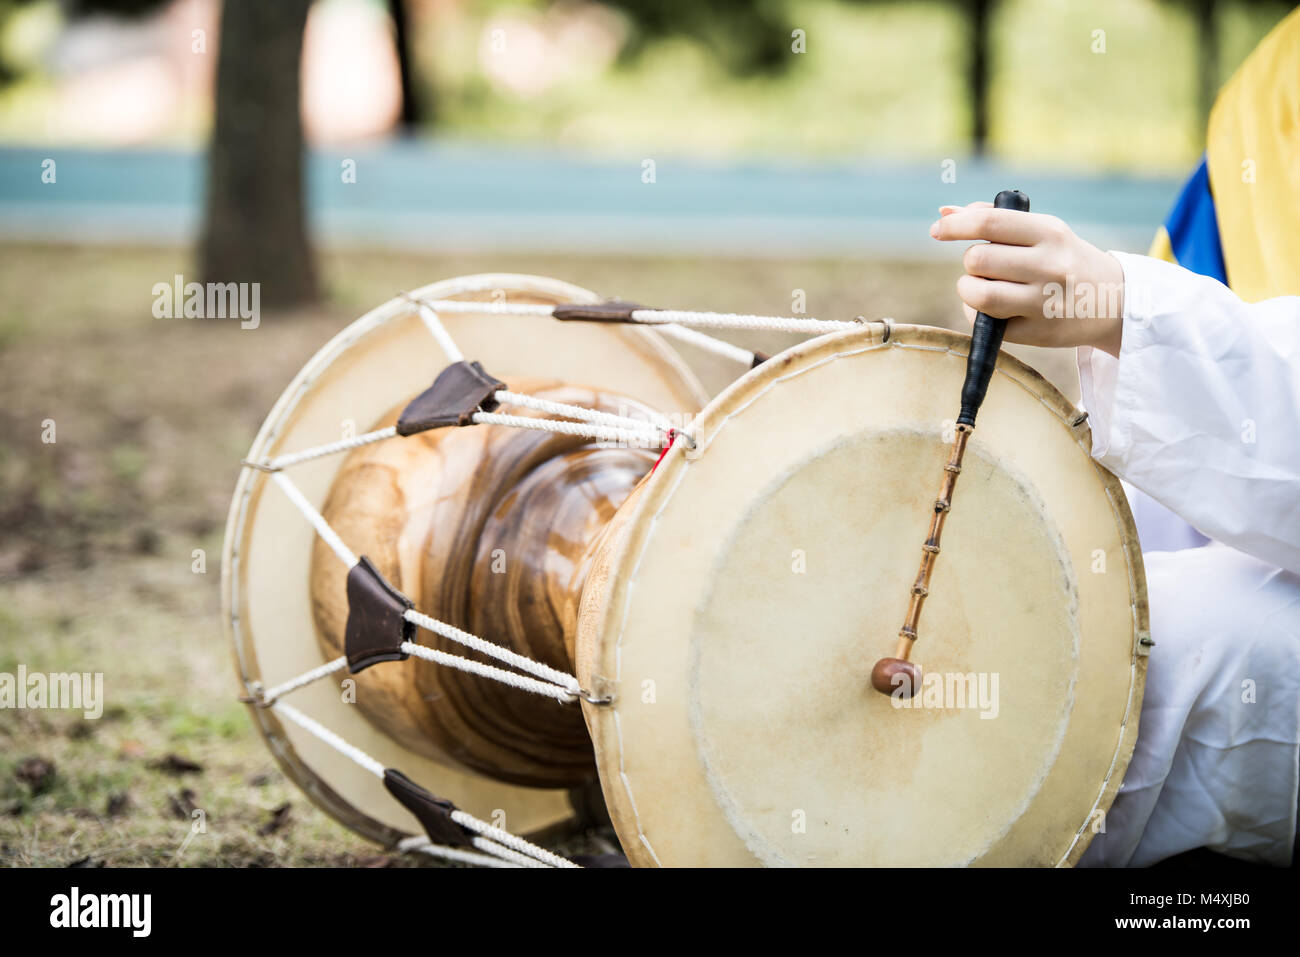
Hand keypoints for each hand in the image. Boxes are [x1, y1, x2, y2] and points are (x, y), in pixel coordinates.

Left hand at [930, 202, 1124, 356]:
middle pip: (977, 260)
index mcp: (1050, 232)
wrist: (1115, 303)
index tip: (937, 229)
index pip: (989, 224)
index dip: (955, 226)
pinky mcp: (1037, 333)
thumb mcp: (1043, 231)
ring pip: (978, 294)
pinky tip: (998, 309)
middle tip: (986, 267)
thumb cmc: (1065, 260)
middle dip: (971, 263)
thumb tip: (944, 211)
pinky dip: (979, 314)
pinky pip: (985, 323)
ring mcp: (1044, 302)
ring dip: (969, 289)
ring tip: (984, 286)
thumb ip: (994, 220)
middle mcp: (1049, 265)